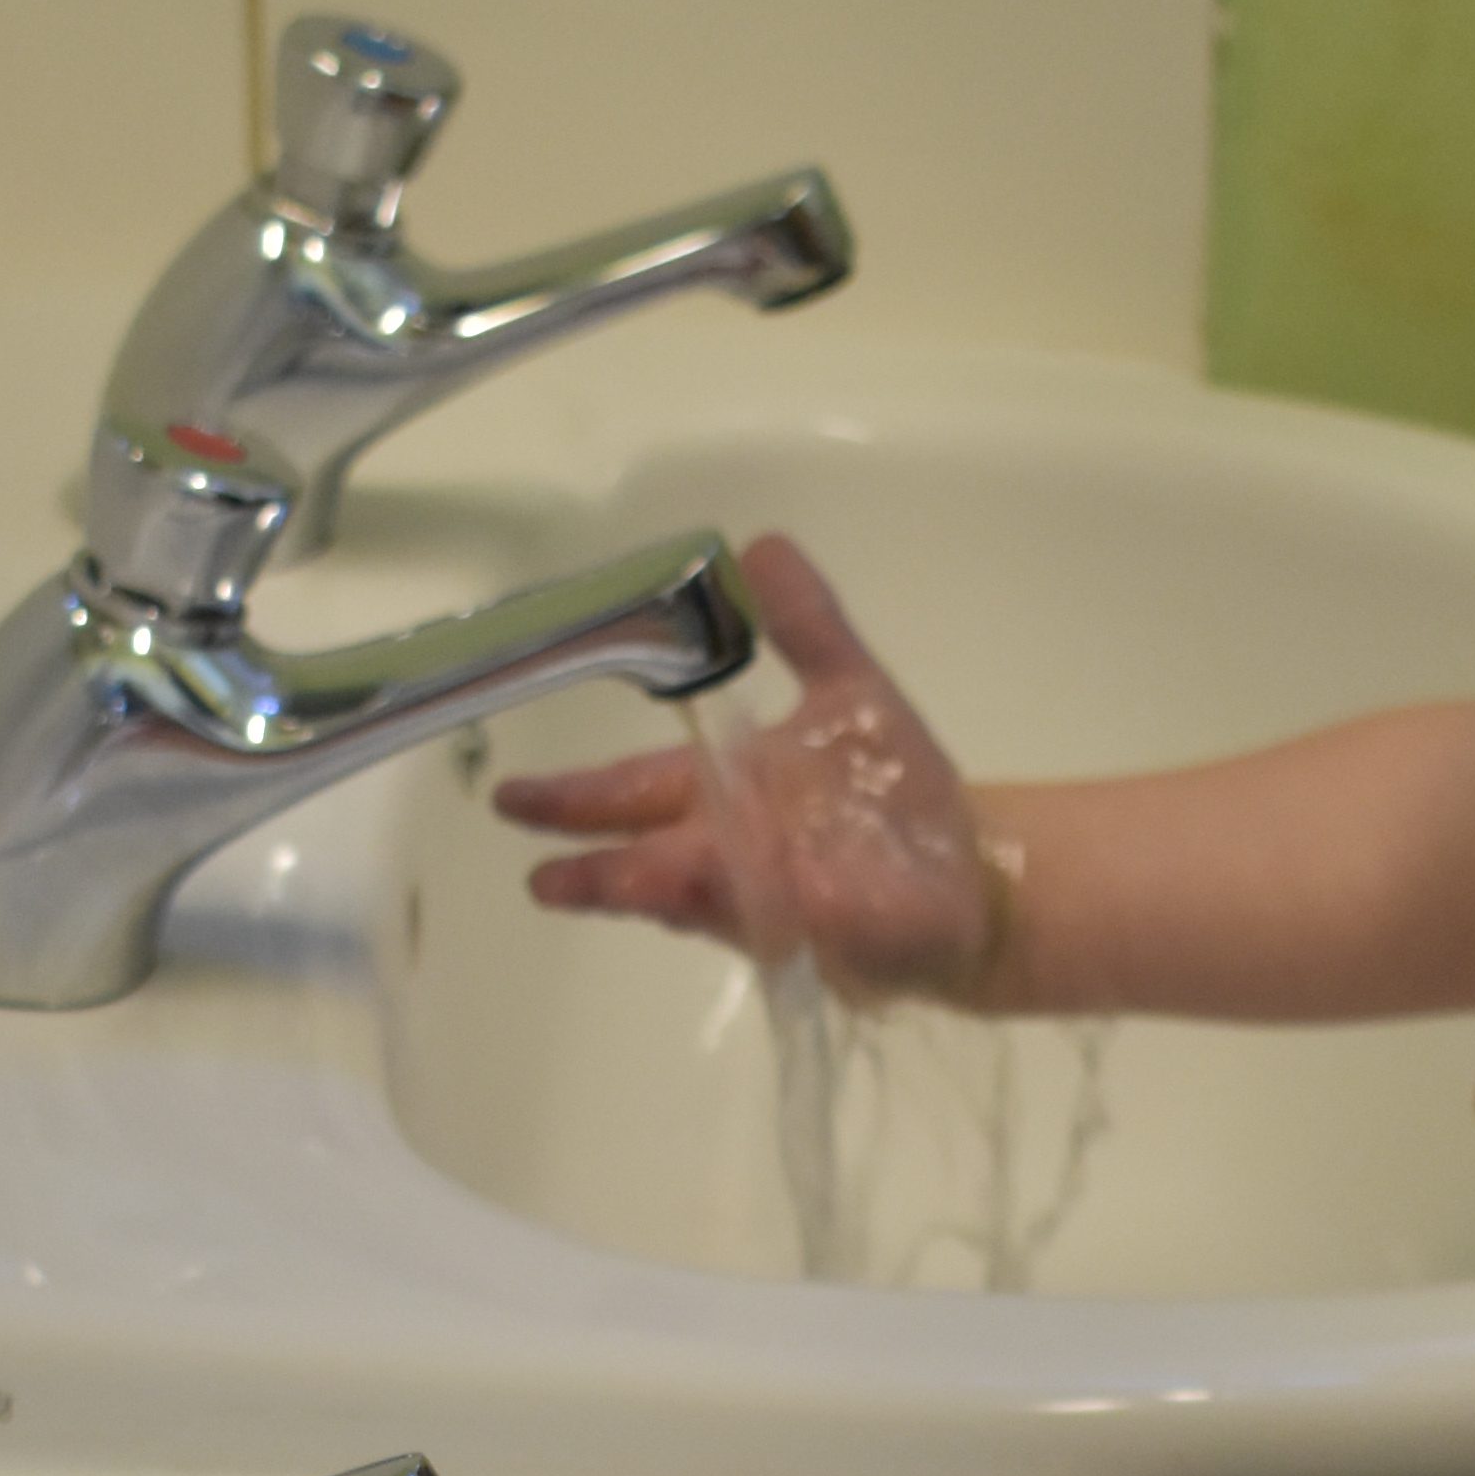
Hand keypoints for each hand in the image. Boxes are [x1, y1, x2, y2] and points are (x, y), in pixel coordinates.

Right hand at [491, 533, 1006, 1000]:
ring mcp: (769, 896)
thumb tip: (757, 548)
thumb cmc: (894, 792)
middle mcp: (730, 852)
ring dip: (652, 886)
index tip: (509, 797)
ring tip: (599, 884)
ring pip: (696, 893)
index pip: (636, 791)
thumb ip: (805, 625)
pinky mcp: (821, 927)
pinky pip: (776, 916)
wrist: (965, 872)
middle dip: (593, 861)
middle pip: (645, 855)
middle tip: (533, 872)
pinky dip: (747, 904)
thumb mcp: (850, 691)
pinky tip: (714, 887)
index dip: (576, 798)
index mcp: (723, 794)